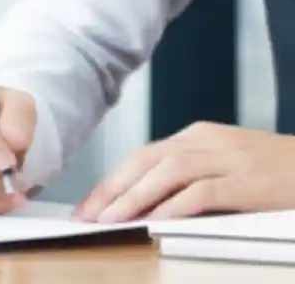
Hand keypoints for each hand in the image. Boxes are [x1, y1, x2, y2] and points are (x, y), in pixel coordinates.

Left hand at [75, 122, 294, 221]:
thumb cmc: (273, 172)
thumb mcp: (225, 164)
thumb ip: (189, 178)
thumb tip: (142, 205)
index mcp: (196, 136)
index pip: (142, 156)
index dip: (111, 182)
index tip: (87, 206)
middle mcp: (206, 141)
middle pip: (146, 161)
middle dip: (112, 190)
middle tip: (86, 216)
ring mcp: (228, 159)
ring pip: (167, 173)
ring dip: (134, 198)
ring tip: (110, 221)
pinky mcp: (247, 181)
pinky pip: (200, 193)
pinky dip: (173, 207)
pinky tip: (154, 222)